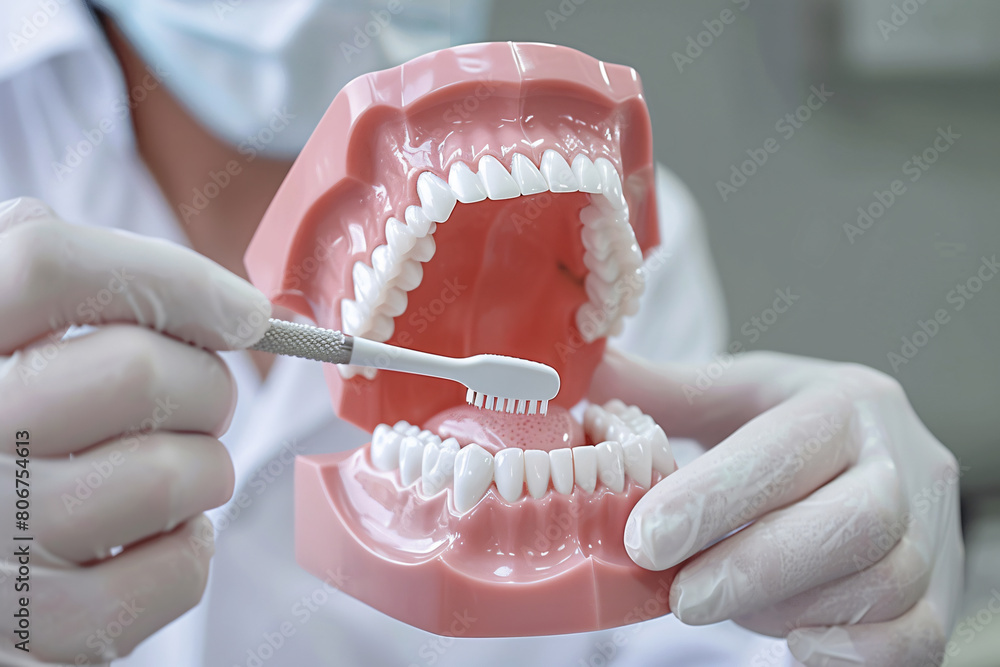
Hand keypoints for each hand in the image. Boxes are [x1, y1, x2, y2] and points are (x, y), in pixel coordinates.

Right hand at [0, 198, 270, 663]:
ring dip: (203, 470)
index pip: (50, 267)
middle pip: (136, 371)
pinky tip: (145, 542)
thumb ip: (36, 285)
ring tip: (167, 475)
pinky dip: (186, 551)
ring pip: (171, 474)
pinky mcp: (33, 630)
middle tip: (196, 406)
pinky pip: (175, 571)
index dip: (174, 280)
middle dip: (205, 387)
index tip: (243, 310)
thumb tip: (185, 285)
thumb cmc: (3, 441)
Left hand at [590, 348, 962, 665]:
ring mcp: (934, 529)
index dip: (714, 498)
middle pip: (854, 522)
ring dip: (788, 607)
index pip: (786, 448)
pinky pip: (917, 636)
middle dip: (755, 567)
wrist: (876, 460)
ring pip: (883, 584)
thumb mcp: (735, 395)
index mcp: (846, 401)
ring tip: (722, 602)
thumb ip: (660, 391)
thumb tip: (574, 373)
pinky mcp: (942, 591)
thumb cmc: (792, 428)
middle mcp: (904, 460)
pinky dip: (852, 651)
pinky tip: (795, 643)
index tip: (645, 539)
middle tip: (679, 596)